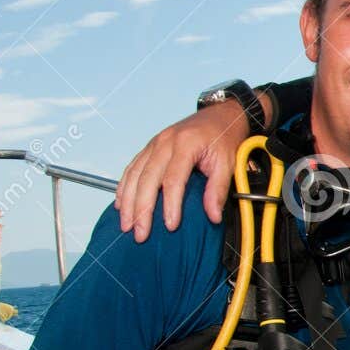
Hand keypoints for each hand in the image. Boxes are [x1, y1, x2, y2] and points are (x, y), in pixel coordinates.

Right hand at [113, 99, 251, 241]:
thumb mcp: (228, 162)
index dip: (170, 204)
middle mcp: (164, 142)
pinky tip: (120, 203)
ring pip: (134, 174)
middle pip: (147, 179)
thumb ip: (218, 189)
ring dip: (128, 202)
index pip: (173, 179)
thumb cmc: (224, 138)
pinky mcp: (150, 147)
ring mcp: (154, 144)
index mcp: (185, 144)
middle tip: (139, 233)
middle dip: (141, 209)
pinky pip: (132, 167)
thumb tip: (213, 216)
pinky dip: (124, 187)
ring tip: (126, 224)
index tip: (170, 225)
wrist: (221, 115)